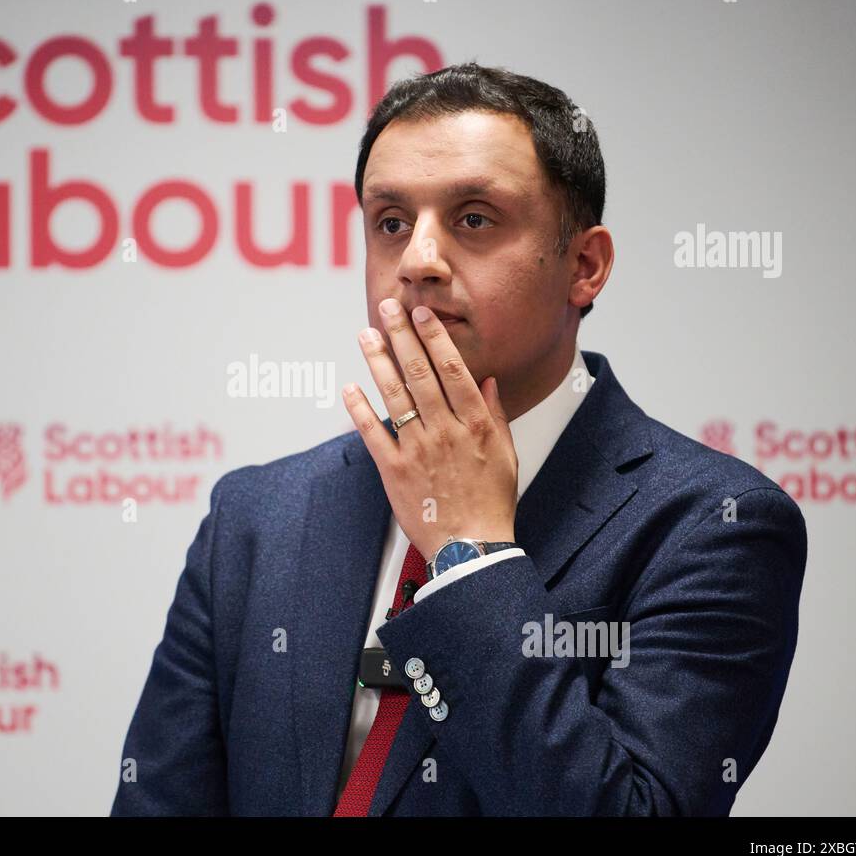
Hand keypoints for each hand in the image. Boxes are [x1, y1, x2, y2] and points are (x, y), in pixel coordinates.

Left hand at [342, 298, 517, 559]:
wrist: (470, 547)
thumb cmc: (491, 503)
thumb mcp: (505, 455)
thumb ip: (494, 416)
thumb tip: (485, 381)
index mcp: (475, 425)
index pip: (453, 370)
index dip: (434, 338)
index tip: (422, 314)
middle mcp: (445, 431)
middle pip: (420, 374)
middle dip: (402, 337)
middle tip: (388, 308)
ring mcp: (417, 450)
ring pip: (394, 396)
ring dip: (378, 362)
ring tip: (365, 335)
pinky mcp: (393, 471)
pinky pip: (373, 434)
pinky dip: (359, 410)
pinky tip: (349, 387)